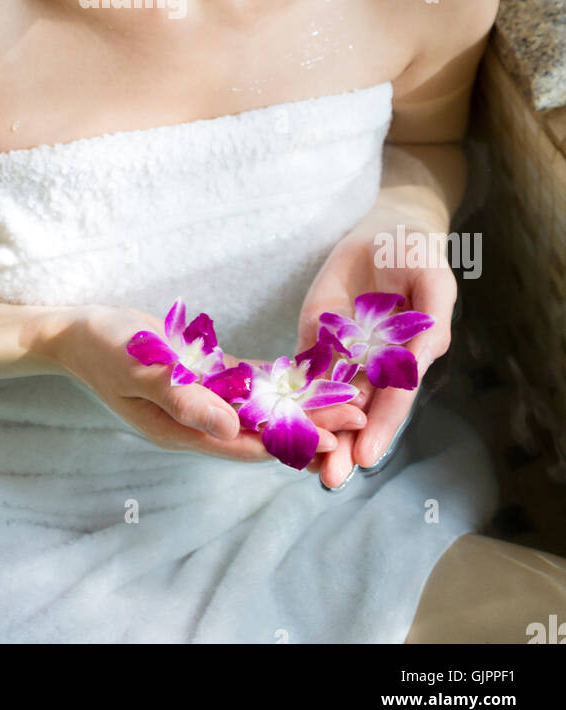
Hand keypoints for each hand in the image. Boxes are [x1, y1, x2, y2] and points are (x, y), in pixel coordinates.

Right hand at [54, 305, 363, 463]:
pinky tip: (306, 376)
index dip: (291, 441)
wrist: (74, 330)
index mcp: (181, 429)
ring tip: (344, 399)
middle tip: (356, 415)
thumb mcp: (138, 370)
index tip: (332, 435)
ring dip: (299, 405)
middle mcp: (197, 421)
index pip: (247, 443)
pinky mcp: (202, 375)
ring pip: (260, 408)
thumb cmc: (102, 347)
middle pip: (263, 429)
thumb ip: (182, 399)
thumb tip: (232, 428)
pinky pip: (245, 384)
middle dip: (309, 424)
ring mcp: (200, 399)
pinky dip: (275, 383)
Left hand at [293, 226, 455, 487]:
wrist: (383, 231)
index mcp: (406, 359)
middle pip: (359, 412)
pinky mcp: (316, 339)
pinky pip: (302, 370)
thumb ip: (432, 321)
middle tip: (330, 478)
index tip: (366, 456)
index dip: (382, 427)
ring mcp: (343, 354)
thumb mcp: (434, 281)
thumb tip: (424, 357)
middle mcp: (374, 365)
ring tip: (302, 464)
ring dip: (317, 432)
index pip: (394, 400)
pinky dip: (290, 397)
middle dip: (345, 444)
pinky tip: (276, 422)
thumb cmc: (417, 254)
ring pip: (328, 401)